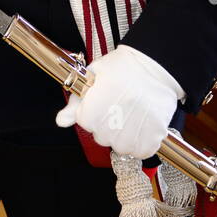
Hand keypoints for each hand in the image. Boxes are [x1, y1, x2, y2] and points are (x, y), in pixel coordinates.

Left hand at [55, 43, 183, 158]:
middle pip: (102, 137)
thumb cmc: (123, 67)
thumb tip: (61, 121)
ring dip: (123, 136)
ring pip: (121, 147)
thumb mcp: (93, 75)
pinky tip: (141, 125)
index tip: (102, 99)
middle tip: (118, 105)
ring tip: (131, 115)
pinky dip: (141, 143)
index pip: (85, 122)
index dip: (92, 110)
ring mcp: (134, 131)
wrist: (155, 65)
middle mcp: (113, 122)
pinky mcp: (154, 135)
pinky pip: (141, 151)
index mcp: (94, 107)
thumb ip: (75, 101)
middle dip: (106, 124)